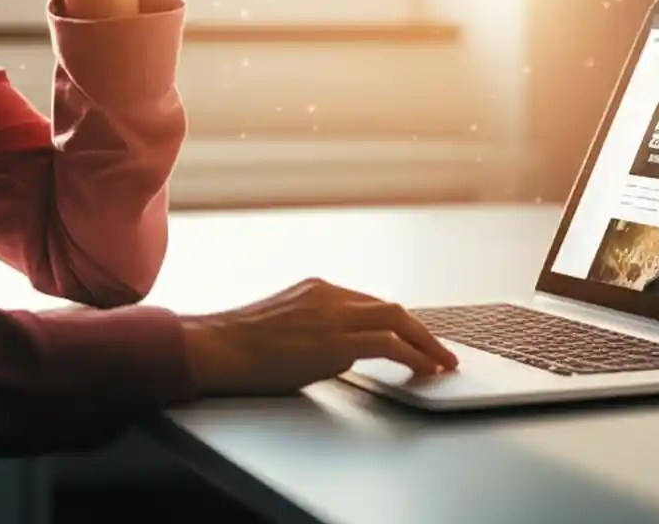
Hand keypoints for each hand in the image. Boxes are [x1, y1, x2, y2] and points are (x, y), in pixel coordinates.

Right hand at [181, 279, 458, 396]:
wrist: (215, 347)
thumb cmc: (237, 346)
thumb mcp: (283, 325)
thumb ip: (315, 329)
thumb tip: (339, 351)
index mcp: (318, 289)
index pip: (370, 303)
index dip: (396, 323)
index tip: (412, 338)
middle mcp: (330, 294)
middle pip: (391, 308)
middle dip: (420, 331)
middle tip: (441, 351)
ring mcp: (334, 314)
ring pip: (397, 320)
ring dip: (425, 343)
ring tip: (442, 363)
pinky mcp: (335, 339)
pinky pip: (388, 344)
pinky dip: (413, 355)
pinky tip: (425, 369)